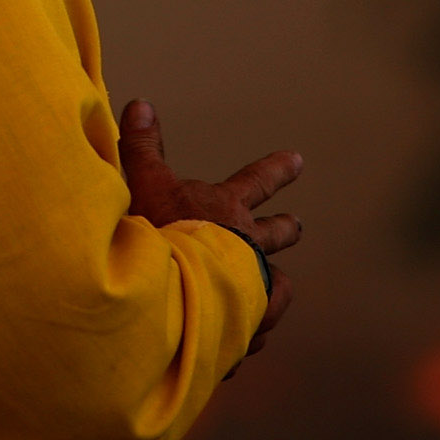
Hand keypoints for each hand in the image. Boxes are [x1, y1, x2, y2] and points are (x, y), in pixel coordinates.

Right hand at [116, 99, 301, 356]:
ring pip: (276, 283)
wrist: (176, 290)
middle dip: (285, 227)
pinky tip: (251, 337)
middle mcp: (248, 245)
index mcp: (227, 209)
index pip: (256, 181)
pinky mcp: (248, 324)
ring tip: (281, 290)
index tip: (298, 161)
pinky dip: (257, 328)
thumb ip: (142, 146)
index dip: (276, 170)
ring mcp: (253, 287)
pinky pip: (261, 326)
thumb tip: (140, 103)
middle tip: (298, 225)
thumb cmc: (162, 231)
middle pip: (275, 232)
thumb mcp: (146, 182)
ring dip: (277, 284)